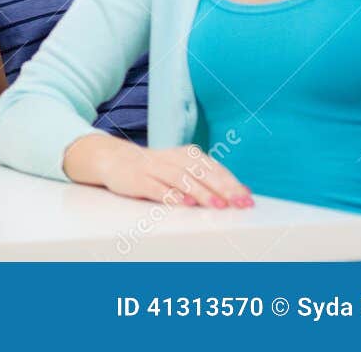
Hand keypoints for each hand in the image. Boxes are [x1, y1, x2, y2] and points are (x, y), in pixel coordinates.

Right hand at [67, 135, 251, 207]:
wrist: (113, 158)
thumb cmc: (154, 168)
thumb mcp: (182, 168)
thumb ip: (209, 177)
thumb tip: (241, 191)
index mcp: (186, 155)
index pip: (214, 168)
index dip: (231, 182)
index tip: (246, 198)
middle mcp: (172, 158)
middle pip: (201, 172)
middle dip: (222, 188)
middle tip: (239, 203)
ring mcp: (154, 167)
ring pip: (181, 178)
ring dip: (201, 192)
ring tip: (217, 205)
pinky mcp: (138, 179)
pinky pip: (156, 187)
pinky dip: (171, 195)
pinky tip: (184, 203)